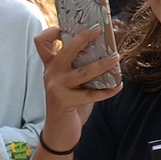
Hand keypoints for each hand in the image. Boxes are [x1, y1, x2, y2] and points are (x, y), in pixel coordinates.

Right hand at [33, 25, 121, 153]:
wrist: (59, 132)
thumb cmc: (68, 104)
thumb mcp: (69, 82)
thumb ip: (78, 67)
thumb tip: (106, 51)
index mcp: (51, 66)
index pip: (41, 42)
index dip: (52, 31)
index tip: (68, 27)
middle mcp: (51, 73)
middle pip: (66, 49)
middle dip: (84, 37)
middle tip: (99, 30)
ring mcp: (56, 87)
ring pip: (83, 71)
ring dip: (103, 64)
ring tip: (116, 58)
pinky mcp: (65, 101)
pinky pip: (91, 94)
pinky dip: (107, 90)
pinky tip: (118, 86)